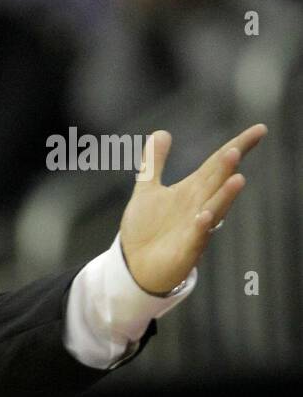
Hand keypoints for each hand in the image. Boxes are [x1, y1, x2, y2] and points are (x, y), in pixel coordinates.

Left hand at [119, 125, 266, 294]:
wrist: (135, 266)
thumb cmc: (147, 229)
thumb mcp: (147, 190)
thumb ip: (154, 163)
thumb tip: (161, 133)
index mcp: (192, 190)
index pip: (218, 164)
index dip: (238, 146)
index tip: (260, 129)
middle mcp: (199, 206)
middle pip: (217, 184)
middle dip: (227, 168)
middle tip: (237, 149)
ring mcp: (195, 229)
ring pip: (214, 209)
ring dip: (224, 196)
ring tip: (237, 178)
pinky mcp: (187, 250)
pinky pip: (197, 237)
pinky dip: (201, 227)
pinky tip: (204, 216)